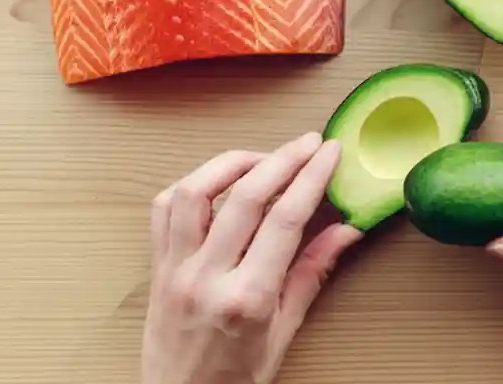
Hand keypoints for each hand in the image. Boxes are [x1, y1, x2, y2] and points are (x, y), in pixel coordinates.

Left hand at [142, 133, 360, 383]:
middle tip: (309, 143)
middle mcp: (207, 278)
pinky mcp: (156, 268)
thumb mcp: (284, 332)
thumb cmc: (235, 379)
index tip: (330, 152)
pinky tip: (219, 181)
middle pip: (245, 197)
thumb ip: (311, 274)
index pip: (285, 220)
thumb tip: (346, 230)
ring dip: (232, 163)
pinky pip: (164, 209)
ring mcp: (175, 270)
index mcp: (248, 300)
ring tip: (263, 157)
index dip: (312, 178)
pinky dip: (192, 184)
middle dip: (283, 159)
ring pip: (195, 191)